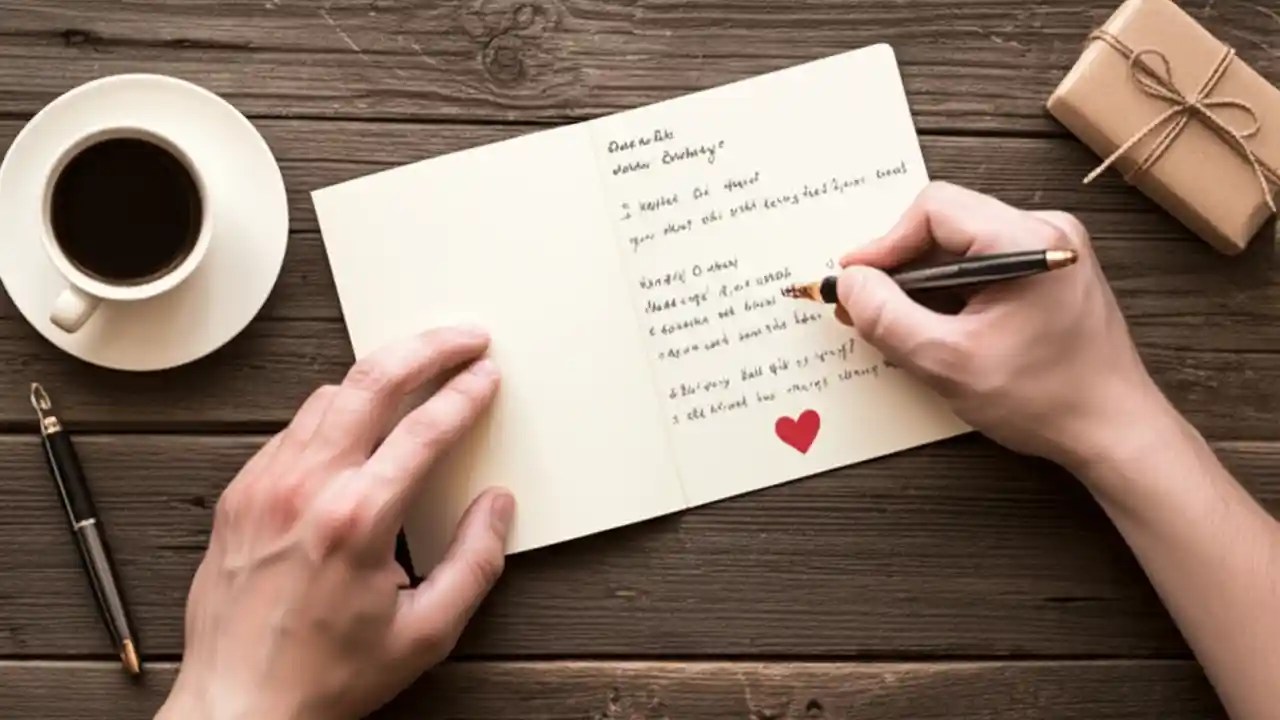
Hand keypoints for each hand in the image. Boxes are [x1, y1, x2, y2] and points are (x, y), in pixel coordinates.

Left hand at [156, 327, 513, 719]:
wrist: (238, 707)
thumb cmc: (327, 676)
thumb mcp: (426, 633)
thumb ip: (474, 563)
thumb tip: (496, 505)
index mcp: (357, 519)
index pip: (424, 428)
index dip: (465, 393)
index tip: (486, 375)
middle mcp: (306, 488)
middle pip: (371, 380)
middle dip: (426, 348)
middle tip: (461, 337)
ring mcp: (264, 485)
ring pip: (327, 395)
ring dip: (377, 376)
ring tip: (414, 373)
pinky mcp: (240, 494)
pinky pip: (293, 429)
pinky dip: (333, 413)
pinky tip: (357, 426)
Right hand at [836, 182, 1168, 469]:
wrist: (1114, 431)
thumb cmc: (1047, 399)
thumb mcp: (948, 362)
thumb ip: (888, 318)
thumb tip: (849, 283)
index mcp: (1028, 240)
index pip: (933, 209)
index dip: (884, 244)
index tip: (854, 282)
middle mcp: (1045, 232)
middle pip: (945, 225)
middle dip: (899, 266)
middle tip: (865, 307)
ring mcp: (1050, 251)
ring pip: (959, 247)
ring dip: (921, 282)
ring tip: (897, 324)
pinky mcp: (1048, 274)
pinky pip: (981, 265)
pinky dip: (948, 293)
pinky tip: (933, 329)